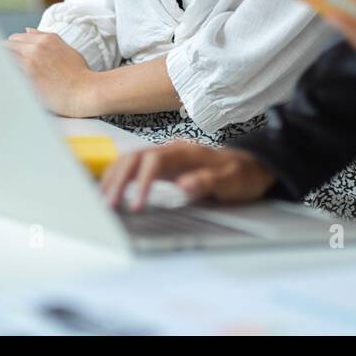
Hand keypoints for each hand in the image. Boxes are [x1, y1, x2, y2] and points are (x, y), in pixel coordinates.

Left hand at [5, 28, 94, 116]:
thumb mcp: (64, 48)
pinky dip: (7, 79)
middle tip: (6, 67)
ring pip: (4, 61)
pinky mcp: (27, 80)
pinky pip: (8, 76)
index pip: (15, 39)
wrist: (86, 92)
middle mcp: (35, 49)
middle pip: (6, 47)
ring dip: (3, 67)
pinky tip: (11, 85)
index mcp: (45, 39)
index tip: (10, 57)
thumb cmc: (79, 73)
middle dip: (3, 56)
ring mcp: (30, 64)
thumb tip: (27, 30)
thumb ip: (44, 38)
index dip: (11, 48)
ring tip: (7, 77)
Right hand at [100, 141, 275, 211]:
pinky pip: (134, 166)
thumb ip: (208, 181)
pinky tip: (110, 189)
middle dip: (118, 180)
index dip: (141, 182)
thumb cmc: (242, 175)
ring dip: (114, 178)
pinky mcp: (163, 165)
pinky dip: (119, 176)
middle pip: (135, 157)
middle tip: (108, 204)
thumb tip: (184, 184)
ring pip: (131, 160)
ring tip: (103, 200)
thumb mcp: (231, 182)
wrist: (252, 167)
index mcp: (186, 152)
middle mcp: (172, 150)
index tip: (135, 205)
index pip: (154, 161)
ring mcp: (166, 156)